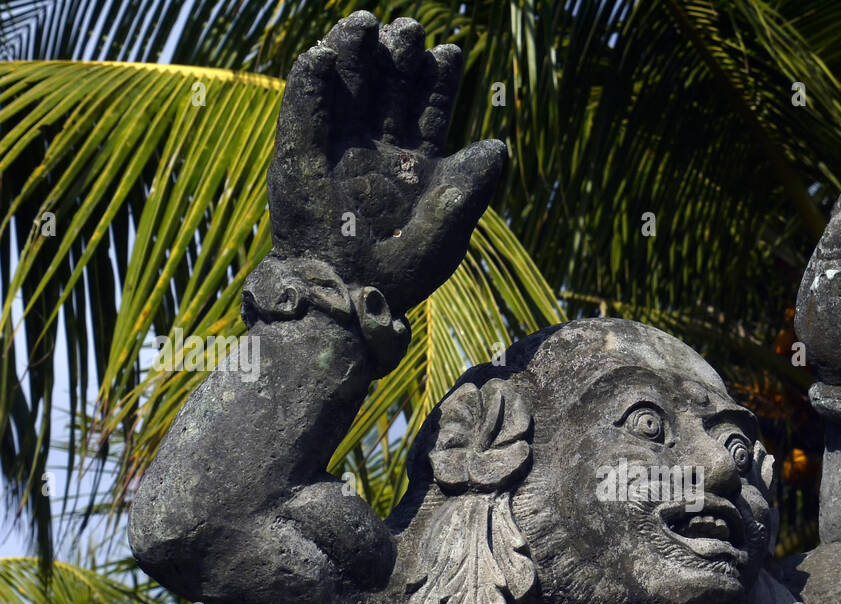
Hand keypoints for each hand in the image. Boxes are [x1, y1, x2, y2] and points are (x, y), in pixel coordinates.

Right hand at [267, 13, 505, 313]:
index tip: (450, 52)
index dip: (439, 79)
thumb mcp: (447, 233)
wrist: (351, 297)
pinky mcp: (299, 153)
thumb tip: (498, 145)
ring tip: (367, 23)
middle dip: (400, 55)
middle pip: (390, 86)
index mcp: (416, 163)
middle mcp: (378, 148)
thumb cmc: (403, 272)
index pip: (429, 107)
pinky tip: (327, 55)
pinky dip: (311, 79)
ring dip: (355, 51)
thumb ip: (470, 189)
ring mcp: (338, 146)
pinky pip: (303, 107)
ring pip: (347, 85)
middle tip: (409, 29)